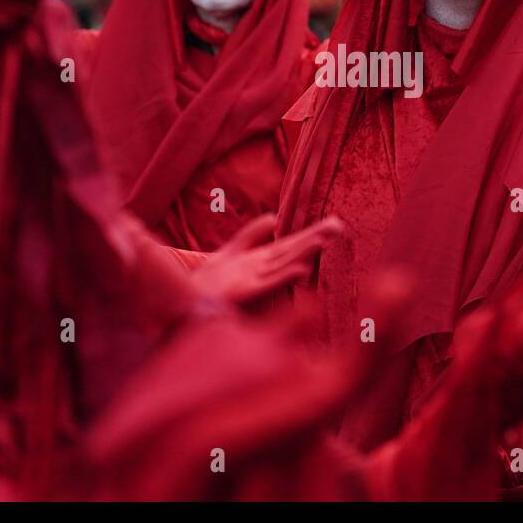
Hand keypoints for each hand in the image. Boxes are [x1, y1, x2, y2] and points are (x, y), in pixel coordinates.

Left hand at [193, 214, 343, 307]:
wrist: (183, 305)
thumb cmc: (210, 284)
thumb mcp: (232, 252)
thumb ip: (253, 235)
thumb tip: (275, 218)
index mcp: (261, 262)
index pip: (290, 244)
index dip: (311, 233)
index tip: (335, 223)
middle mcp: (262, 273)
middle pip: (291, 252)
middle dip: (314, 240)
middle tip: (339, 227)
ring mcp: (253, 284)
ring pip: (282, 265)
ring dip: (303, 253)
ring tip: (324, 239)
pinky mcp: (242, 295)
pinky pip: (266, 284)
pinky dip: (285, 277)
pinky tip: (301, 270)